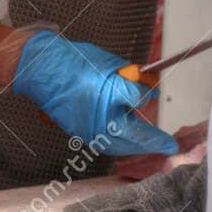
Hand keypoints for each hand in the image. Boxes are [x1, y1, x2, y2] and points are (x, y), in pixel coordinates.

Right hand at [11, 31, 178, 156]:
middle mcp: (102, 116)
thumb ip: (130, 76)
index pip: (140, 99)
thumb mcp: (109, 63)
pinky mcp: (81, 134)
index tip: (155, 91)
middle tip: (169, 146)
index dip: (148, 93)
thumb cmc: (73, 63)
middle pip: (136, 135)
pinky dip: (120, 146)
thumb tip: (146, 84)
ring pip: (121, 146)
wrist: (43, 72)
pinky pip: (107, 146)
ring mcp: (90, 129)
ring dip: (138, 148)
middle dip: (154, 142)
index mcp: (111, 94)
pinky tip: (128, 144)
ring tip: (151, 147)